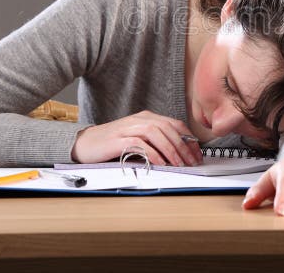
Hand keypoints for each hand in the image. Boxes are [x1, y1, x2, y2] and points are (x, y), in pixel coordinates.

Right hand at [71, 110, 202, 165]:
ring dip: (172, 151)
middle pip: (169, 129)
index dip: (189, 139)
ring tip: (180, 165)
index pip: (175, 124)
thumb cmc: (113, 144)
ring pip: (158, 134)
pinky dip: (154, 154)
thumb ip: (156, 142)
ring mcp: (130, 128)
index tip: (197, 154)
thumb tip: (179, 154)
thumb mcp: (138, 139)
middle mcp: (141, 119)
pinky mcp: (120, 139)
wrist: (86, 143)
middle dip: (184, 147)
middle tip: (192, 162)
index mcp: (148, 118)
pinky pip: (142, 144)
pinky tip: (161, 163)